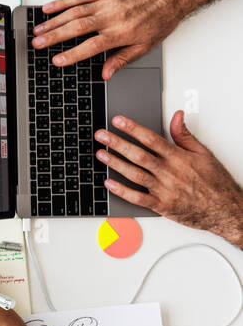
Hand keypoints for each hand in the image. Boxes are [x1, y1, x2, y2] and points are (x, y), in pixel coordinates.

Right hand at [34, 0, 185, 78]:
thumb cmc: (160, 18)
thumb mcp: (145, 45)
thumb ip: (122, 59)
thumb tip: (106, 73)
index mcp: (120, 32)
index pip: (90, 46)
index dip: (71, 54)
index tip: (56, 60)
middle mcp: (111, 16)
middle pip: (76, 27)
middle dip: (53, 36)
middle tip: (37, 43)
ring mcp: (106, 2)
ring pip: (74, 12)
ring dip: (53, 21)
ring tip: (38, 29)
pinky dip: (62, 2)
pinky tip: (49, 8)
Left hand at [96, 112, 242, 246]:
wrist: (225, 209)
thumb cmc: (215, 182)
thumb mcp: (203, 154)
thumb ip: (185, 135)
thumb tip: (176, 116)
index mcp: (179, 158)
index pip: (151, 139)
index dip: (133, 129)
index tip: (118, 120)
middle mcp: (170, 173)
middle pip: (138, 155)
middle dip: (117, 143)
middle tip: (101, 135)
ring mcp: (164, 190)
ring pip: (135, 174)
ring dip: (116, 164)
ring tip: (101, 154)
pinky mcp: (161, 205)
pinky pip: (138, 198)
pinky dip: (122, 191)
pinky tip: (109, 184)